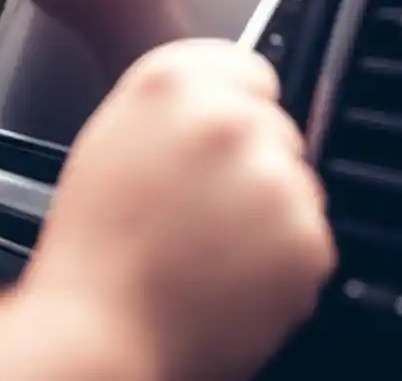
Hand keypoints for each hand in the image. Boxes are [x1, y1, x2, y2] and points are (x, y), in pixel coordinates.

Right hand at [22, 40, 334, 379]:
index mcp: (173, 85)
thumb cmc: (94, 248)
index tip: (214, 142)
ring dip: (265, 212)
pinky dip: (279, 260)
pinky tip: (227, 273)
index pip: (246, 69)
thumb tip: (224, 100)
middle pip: (274, 129)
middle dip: (249, 164)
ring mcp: (275, 179)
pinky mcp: (307, 239)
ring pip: (294, 184)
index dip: (231, 107)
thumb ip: (173, 107)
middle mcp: (231, 121)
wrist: (102, 332)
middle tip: (196, 207)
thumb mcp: (111, 139)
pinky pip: (307, 238)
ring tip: (206, 247)